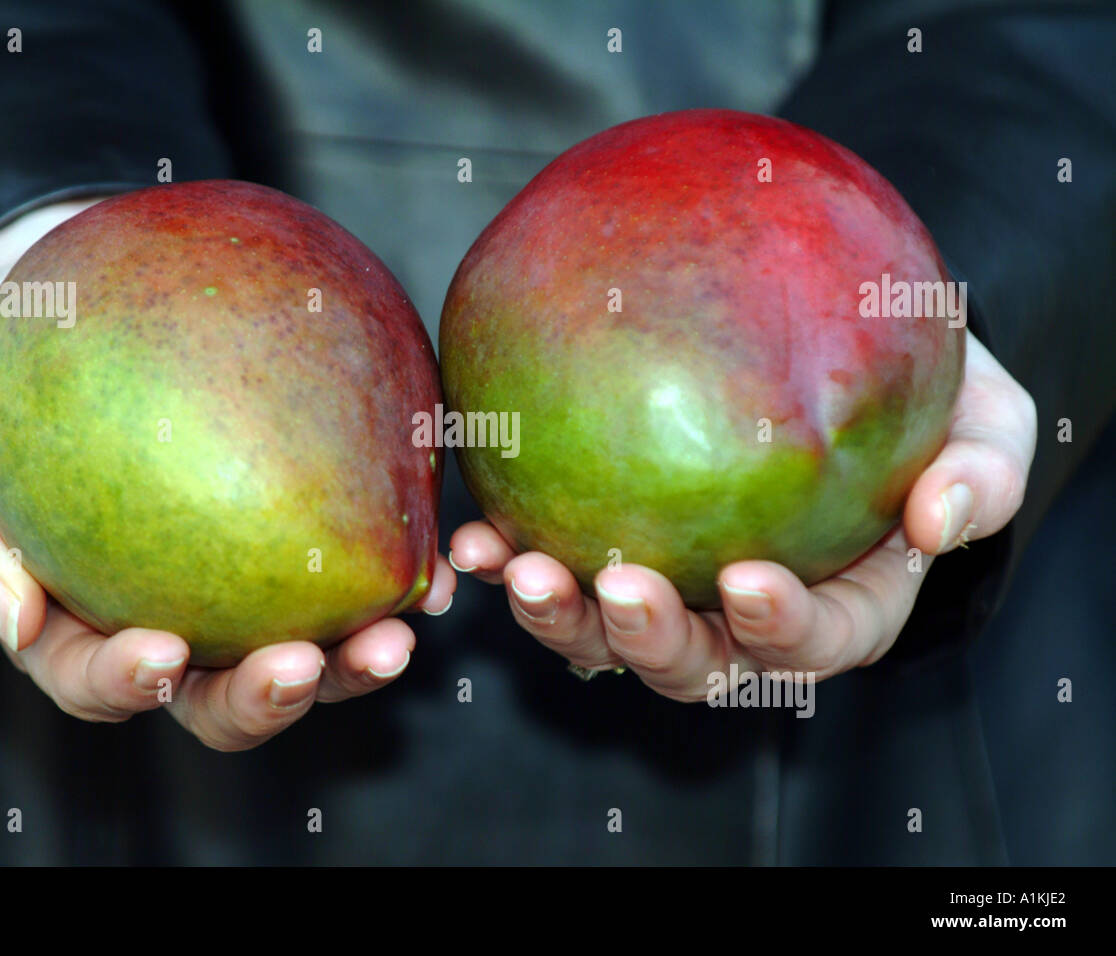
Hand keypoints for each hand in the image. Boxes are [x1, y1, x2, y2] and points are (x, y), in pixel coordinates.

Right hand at [0, 198, 454, 749]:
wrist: (59, 309)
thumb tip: (11, 614)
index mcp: (87, 628)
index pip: (108, 681)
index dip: (133, 683)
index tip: (163, 651)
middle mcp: (179, 619)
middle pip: (226, 691)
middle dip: (272, 696)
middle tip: (311, 662)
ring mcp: (247, 581)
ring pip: (311, 645)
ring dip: (358, 657)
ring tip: (401, 628)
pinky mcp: (306, 528)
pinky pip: (358, 559)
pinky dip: (401, 567)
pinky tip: (443, 561)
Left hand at [449, 332, 1034, 698]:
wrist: (849, 379)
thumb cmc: (928, 415)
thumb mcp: (986, 431)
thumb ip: (981, 476)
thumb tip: (945, 514)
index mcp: (837, 610)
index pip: (810, 642)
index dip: (780, 628)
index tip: (748, 582)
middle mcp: (742, 623)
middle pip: (691, 664)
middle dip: (648, 637)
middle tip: (613, 588)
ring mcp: (671, 595)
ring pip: (606, 639)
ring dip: (556, 613)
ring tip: (512, 566)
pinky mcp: (608, 552)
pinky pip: (556, 575)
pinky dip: (511, 565)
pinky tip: (478, 533)